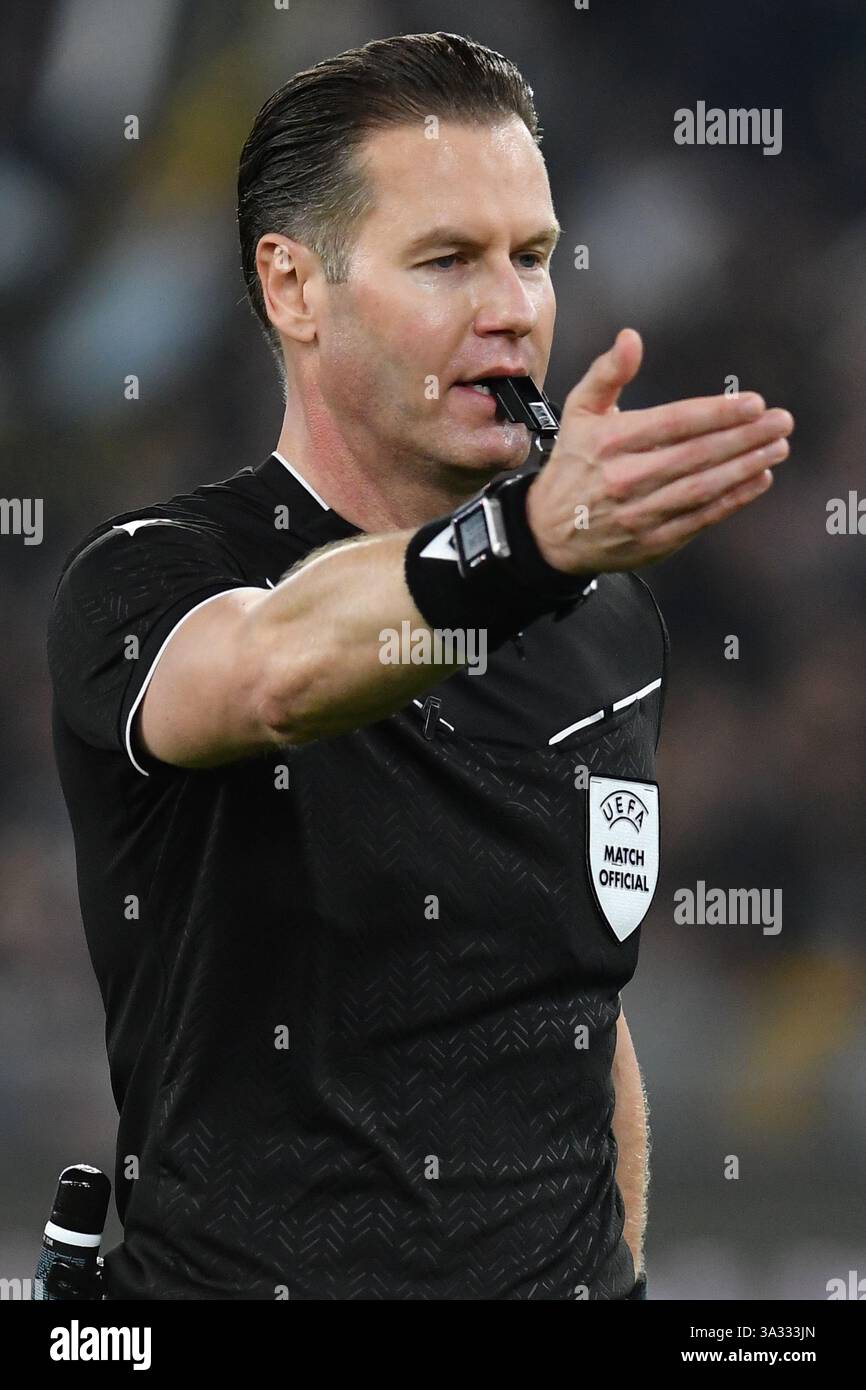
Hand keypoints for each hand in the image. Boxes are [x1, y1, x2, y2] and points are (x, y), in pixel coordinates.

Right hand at [525, 328, 793, 573]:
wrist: (549, 535)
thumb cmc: (572, 466)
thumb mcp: (578, 412)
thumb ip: (608, 373)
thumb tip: (630, 338)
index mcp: (609, 442)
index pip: (673, 423)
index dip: (717, 413)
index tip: (753, 403)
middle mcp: (624, 478)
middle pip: (695, 455)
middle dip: (744, 437)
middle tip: (780, 421)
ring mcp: (639, 513)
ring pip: (702, 487)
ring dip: (745, 467)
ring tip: (777, 448)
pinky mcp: (652, 542)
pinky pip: (700, 518)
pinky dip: (733, 500)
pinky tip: (758, 480)